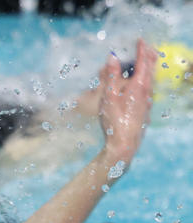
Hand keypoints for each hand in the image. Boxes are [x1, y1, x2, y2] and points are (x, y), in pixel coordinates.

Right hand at [99, 39, 156, 166]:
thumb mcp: (108, 96)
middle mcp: (147, 91)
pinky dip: (144, 80)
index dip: (141, 49)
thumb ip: (111, 76)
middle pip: (152, 68)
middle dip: (148, 55)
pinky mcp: (145, 109)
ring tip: (141, 63)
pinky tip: (138, 85)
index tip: (139, 40)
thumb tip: (113, 57)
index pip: (143, 61)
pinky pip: (148, 88)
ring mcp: (148, 101)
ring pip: (151, 78)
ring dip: (146, 68)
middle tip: (144, 47)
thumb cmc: (114, 121)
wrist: (124, 144)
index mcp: (139, 85)